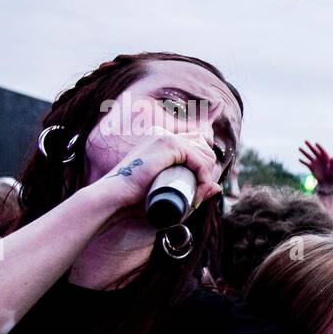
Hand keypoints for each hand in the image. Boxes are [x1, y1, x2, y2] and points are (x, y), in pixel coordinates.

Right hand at [88, 126, 222, 214]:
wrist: (114, 197)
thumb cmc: (136, 199)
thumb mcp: (169, 191)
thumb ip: (193, 187)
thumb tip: (218, 187)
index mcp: (160, 140)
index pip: (197, 145)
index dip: (204, 167)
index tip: (198, 190)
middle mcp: (163, 134)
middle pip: (205, 149)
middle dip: (208, 173)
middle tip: (196, 196)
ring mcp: (165, 136)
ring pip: (205, 155)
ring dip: (205, 179)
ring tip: (193, 199)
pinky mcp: (168, 145)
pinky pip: (200, 161)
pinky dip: (203, 179)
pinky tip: (196, 193)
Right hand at [298, 141, 332, 191]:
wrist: (327, 184)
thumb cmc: (332, 177)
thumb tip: (332, 157)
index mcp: (326, 159)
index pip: (322, 151)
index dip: (319, 147)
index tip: (316, 143)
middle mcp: (320, 159)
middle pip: (314, 151)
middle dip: (310, 146)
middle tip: (305, 140)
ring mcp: (315, 163)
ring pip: (309, 156)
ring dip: (304, 152)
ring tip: (299, 148)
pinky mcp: (311, 168)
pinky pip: (306, 163)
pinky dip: (303, 161)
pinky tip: (299, 159)